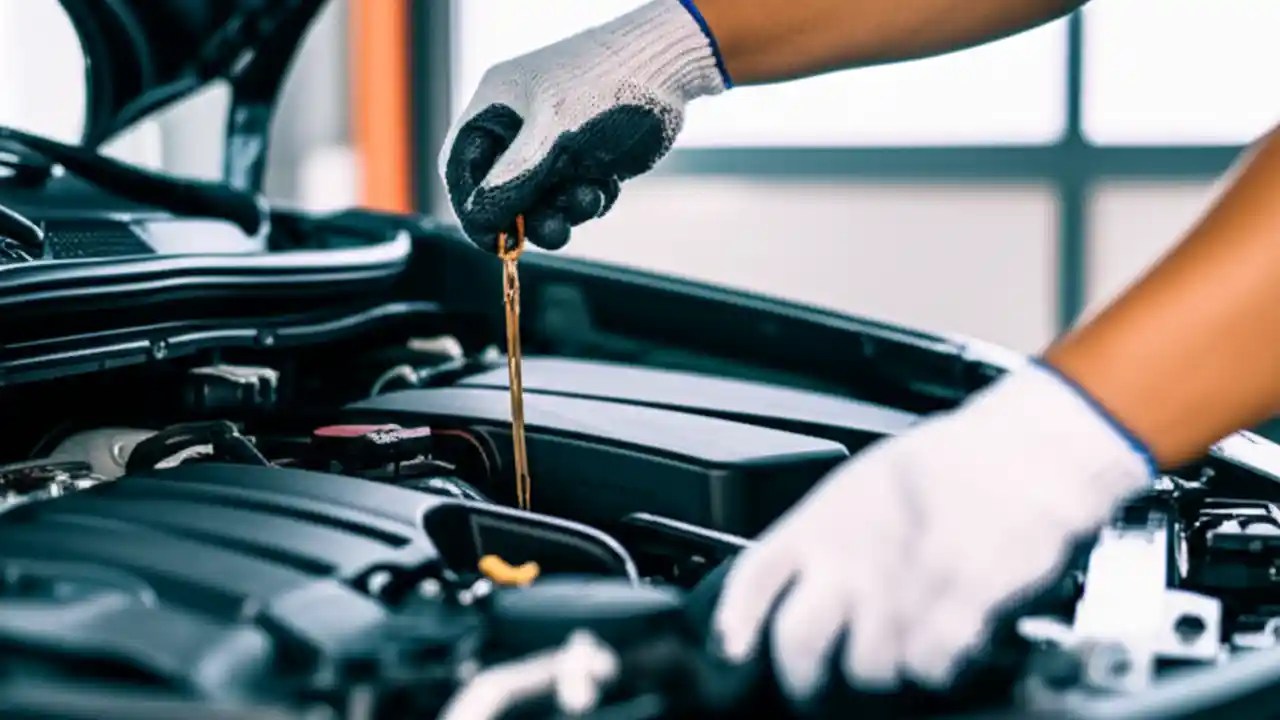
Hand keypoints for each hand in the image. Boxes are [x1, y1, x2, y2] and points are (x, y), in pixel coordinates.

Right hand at [439, 0, 726, 251]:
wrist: (672, 67)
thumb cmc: (605, 88)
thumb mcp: (554, 138)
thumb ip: (513, 180)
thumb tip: (476, 217)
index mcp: (496, 108)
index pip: (462, 167)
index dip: (472, 207)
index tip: (493, 241)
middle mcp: (520, 126)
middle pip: (503, 190)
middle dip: (528, 215)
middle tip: (553, 232)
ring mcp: (555, 142)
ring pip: (542, 199)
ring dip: (563, 210)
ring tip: (588, 197)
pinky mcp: (587, 157)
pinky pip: (573, 195)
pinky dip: (588, 199)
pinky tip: (607, 183)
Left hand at [711, 363, 1154, 700]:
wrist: (1030, 451)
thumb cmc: (953, 461)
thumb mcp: (866, 483)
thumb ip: (829, 534)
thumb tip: (803, 575)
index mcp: (822, 522)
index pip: (755, 578)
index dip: (736, 622)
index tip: (732, 649)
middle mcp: (852, 559)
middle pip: (797, 643)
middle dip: (803, 675)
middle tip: (816, 683)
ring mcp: (902, 588)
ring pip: (864, 668)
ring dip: (879, 671)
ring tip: (896, 651)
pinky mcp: (956, 610)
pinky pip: (927, 669)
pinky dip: (934, 668)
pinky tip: (943, 644)